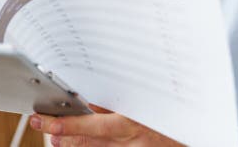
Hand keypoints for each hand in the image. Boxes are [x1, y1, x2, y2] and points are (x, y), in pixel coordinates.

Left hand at [30, 104, 184, 146]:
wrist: (196, 129)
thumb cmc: (172, 107)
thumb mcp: (144, 95)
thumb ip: (116, 98)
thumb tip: (88, 96)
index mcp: (133, 121)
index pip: (91, 125)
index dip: (64, 124)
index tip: (44, 119)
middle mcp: (133, 142)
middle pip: (88, 142)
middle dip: (62, 134)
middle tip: (41, 125)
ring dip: (74, 145)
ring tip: (56, 138)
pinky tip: (79, 144)